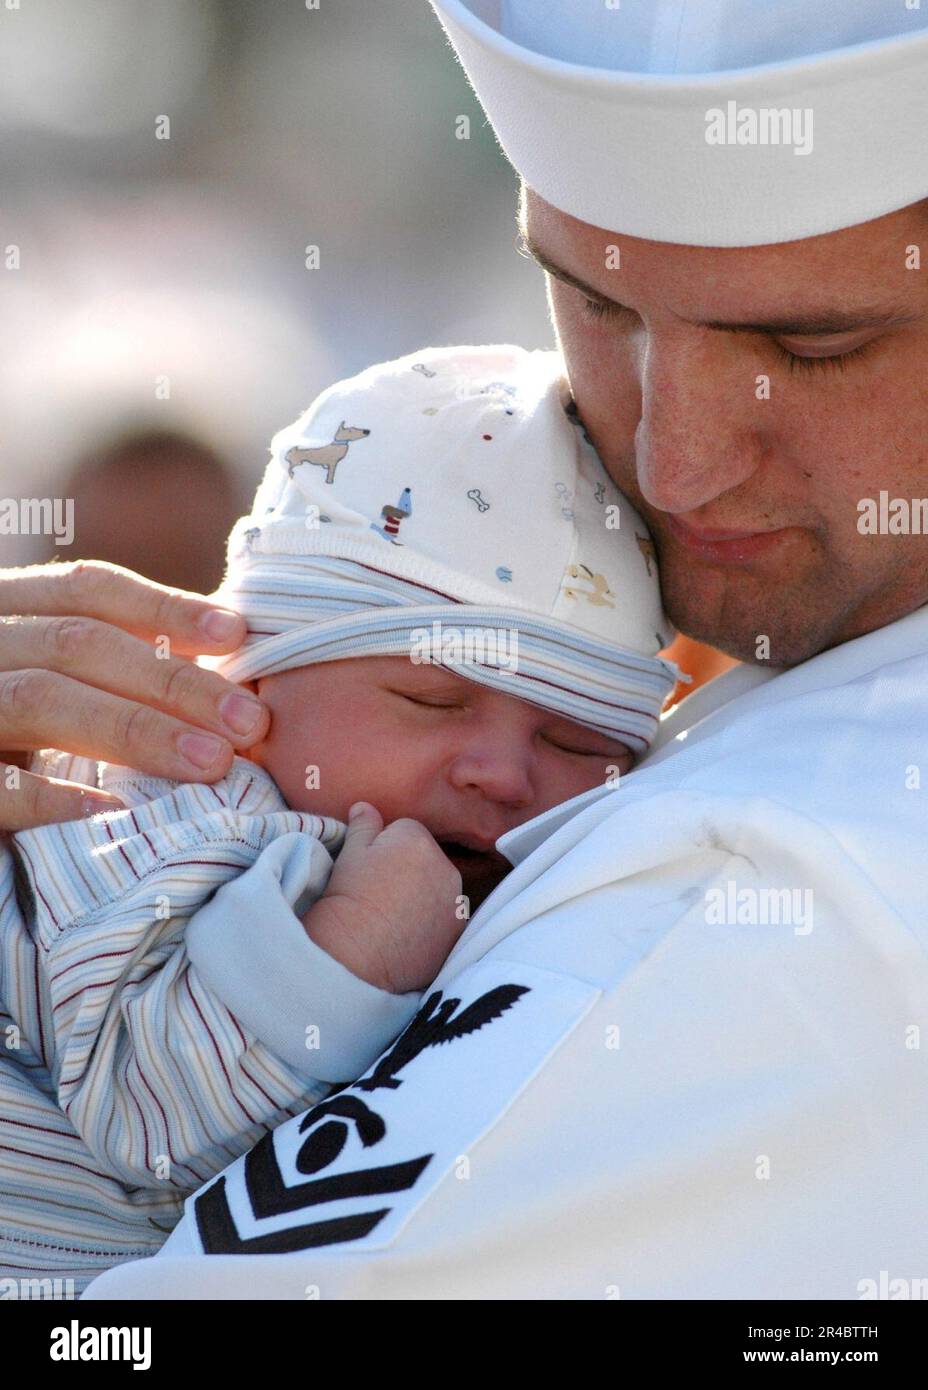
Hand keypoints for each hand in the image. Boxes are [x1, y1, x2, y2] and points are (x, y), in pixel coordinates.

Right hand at [0, 560, 268, 829]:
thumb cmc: (5, 738)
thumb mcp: (48, 680)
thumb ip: (107, 662)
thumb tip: (222, 656)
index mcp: (0, 609)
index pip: (85, 588)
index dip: (164, 606)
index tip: (236, 634)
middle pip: (77, 643)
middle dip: (171, 681)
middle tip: (249, 723)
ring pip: (40, 698)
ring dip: (135, 729)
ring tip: (210, 763)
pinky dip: (52, 798)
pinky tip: (114, 814)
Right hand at [304, 802, 464, 993]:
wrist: (357, 953)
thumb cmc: (348, 897)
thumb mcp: (349, 854)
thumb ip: (363, 825)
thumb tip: (364, 806)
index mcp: (418, 840)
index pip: (405, 831)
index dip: (384, 848)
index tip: (371, 870)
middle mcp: (446, 866)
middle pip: (427, 858)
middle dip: (410, 869)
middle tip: (381, 893)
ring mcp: (455, 900)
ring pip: (438, 887)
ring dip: (425, 895)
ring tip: (395, 917)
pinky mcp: (458, 931)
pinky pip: (446, 917)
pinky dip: (433, 922)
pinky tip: (409, 935)